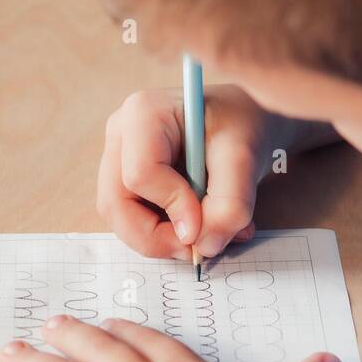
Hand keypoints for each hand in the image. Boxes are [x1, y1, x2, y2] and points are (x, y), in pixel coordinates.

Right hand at [97, 85, 273, 261]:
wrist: (238, 121)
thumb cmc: (239, 125)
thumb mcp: (245, 158)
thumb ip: (229, 204)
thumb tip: (204, 246)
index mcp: (143, 115)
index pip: (140, 175)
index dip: (174, 207)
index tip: (210, 221)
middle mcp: (120, 137)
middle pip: (116, 206)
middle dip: (159, 238)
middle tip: (200, 246)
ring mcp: (117, 161)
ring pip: (121, 221)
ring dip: (163, 240)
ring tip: (207, 232)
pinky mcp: (124, 184)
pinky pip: (133, 224)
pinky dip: (166, 237)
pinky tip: (198, 226)